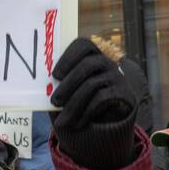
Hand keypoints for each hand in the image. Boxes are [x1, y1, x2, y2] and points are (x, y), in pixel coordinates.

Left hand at [50, 39, 136, 169]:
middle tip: (54, 101)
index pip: (83, 45)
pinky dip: (87, 112)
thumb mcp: (70, 93)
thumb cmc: (83, 103)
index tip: (55, 75)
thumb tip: (43, 88)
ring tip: (62, 120)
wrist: (108, 125)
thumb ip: (59, 86)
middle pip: (87, 65)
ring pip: (93, 84)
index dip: (68, 57)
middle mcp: (107, 62)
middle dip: (67, 85)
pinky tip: (78, 123)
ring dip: (74, 104)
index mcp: (92, 56)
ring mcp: (117, 77)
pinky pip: (103, 98)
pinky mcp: (125, 93)